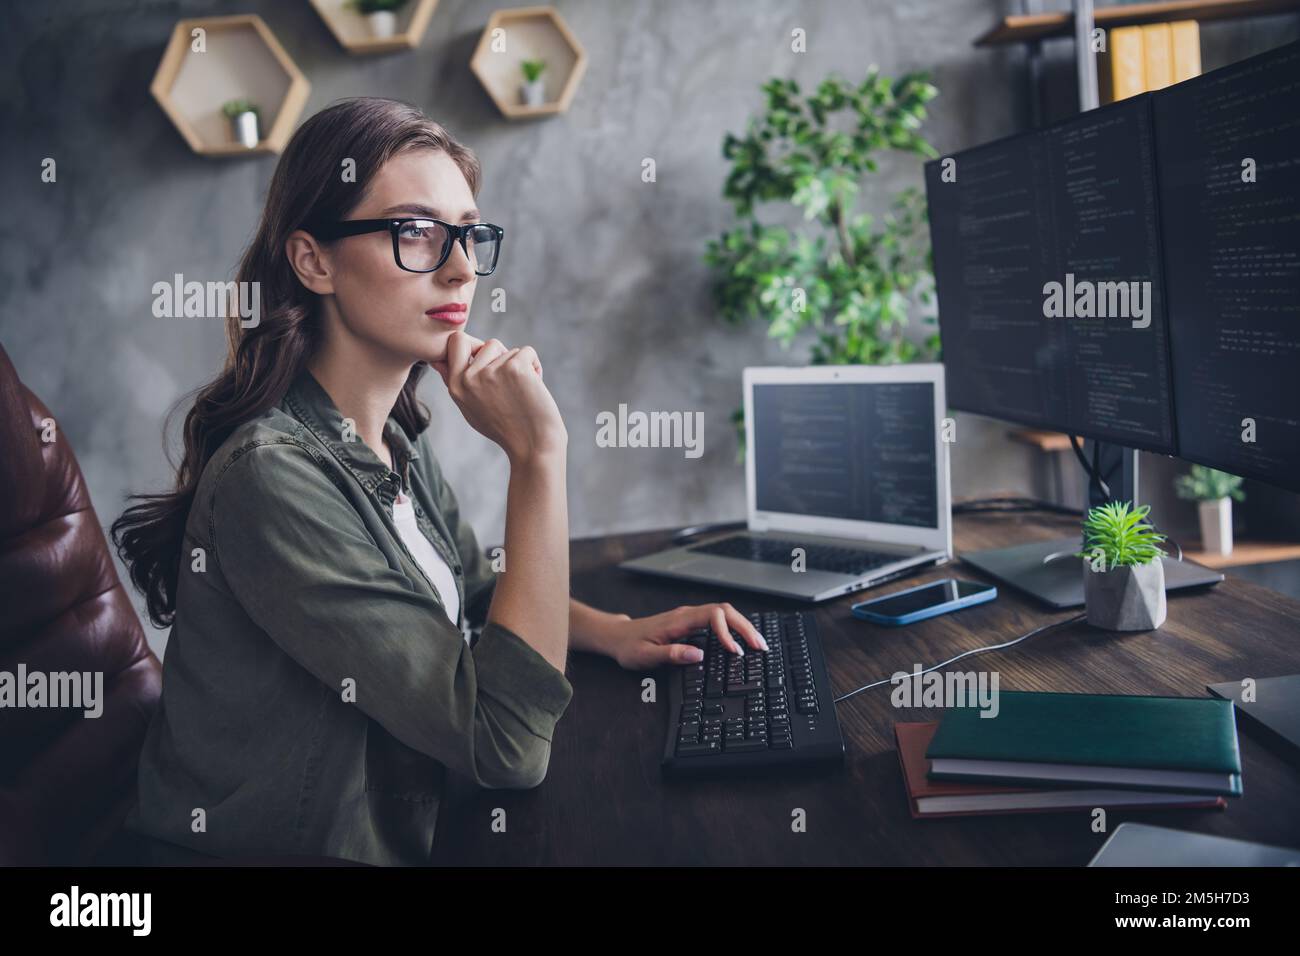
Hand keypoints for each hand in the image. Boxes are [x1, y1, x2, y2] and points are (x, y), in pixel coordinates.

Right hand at [432, 331, 565, 464]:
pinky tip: (535, 388)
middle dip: (500, 356)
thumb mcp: (469, 409)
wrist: (533, 446)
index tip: (489, 363)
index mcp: (455, 387)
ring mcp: (491, 372)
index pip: (456, 342)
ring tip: (522, 391)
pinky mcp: (515, 368)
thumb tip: (437, 361)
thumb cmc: (504, 429)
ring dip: (518, 365)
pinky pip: (527, 352)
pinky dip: (535, 366)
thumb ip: (454, 384)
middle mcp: (469, 378)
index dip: (474, 346)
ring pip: (508, 350)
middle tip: (510, 378)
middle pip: (486, 344)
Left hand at [608, 603, 768, 670]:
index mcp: (679, 620)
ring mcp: (690, 617)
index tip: (733, 651)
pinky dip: (733, 629)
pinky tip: (740, 641)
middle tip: (760, 646)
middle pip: (725, 611)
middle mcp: (687, 615)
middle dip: (745, 627)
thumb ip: (671, 655)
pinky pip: (718, 620)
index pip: (713, 615)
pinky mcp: (691, 623)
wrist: (618, 637)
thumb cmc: (629, 647)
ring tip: (757, 645)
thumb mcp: (646, 656)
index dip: (727, 631)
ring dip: (742, 626)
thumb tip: (698, 655)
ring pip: (724, 614)